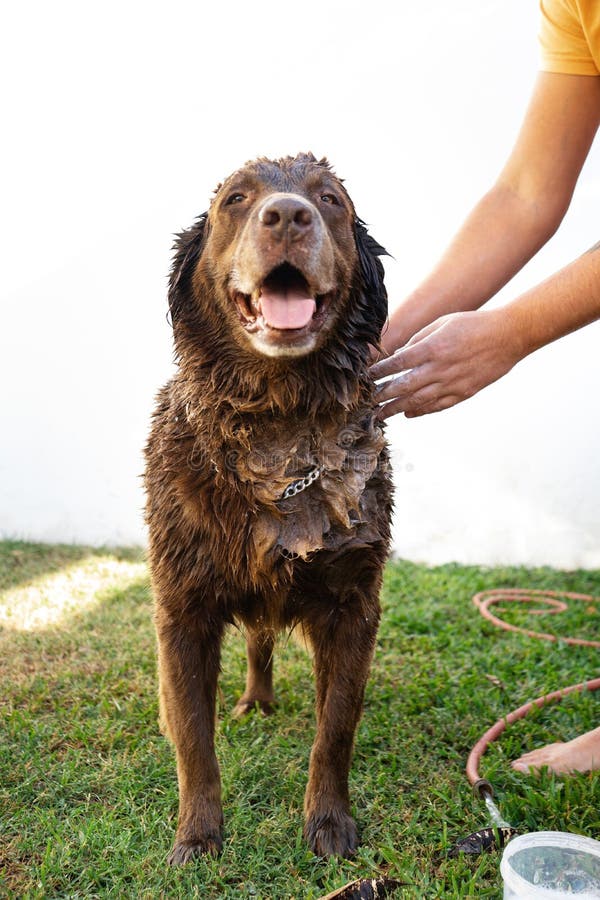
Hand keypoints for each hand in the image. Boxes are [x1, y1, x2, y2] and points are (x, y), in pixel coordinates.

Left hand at [370, 308, 520, 417]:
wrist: (508, 336)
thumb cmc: (474, 324)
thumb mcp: (443, 322)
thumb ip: (420, 339)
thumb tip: (401, 354)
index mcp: (433, 347)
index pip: (398, 363)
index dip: (380, 372)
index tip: (367, 377)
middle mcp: (440, 368)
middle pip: (403, 386)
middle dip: (383, 395)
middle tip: (367, 401)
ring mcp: (452, 383)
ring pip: (418, 401)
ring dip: (396, 409)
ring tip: (380, 415)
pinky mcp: (463, 393)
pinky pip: (437, 406)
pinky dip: (421, 412)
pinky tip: (408, 414)